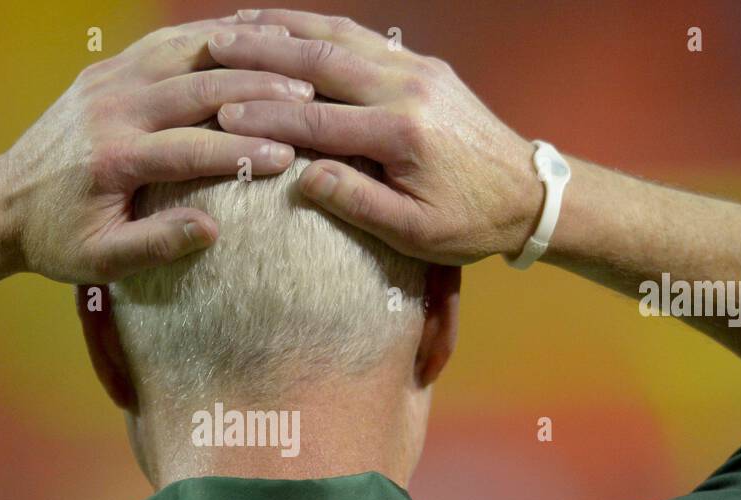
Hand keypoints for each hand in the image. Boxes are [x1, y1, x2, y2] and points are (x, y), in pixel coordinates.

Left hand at [0, 19, 313, 288]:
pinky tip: (249, 40)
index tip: (290, 156)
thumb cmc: (56, 241)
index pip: (190, 148)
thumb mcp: (99, 262)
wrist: (2, 205)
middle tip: (310, 97)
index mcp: (112, 160)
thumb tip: (211, 230)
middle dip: (257, 89)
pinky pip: (165, 43)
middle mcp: (110, 110)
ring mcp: (106, 81)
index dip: (243, 150)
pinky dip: (208, 38)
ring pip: (184, 51)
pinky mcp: (105, 70)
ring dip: (240, 54)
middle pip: (196, 87)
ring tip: (293, 60)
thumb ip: (154, 246)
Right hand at [205, 9, 540, 264]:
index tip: (221, 111)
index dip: (264, 114)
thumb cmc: (470, 222)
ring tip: (237, 25)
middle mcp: (407, 87)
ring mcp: (416, 68)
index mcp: (400, 133)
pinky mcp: (421, 64)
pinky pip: (361, 36)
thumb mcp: (414, 232)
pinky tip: (288, 27)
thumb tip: (304, 179)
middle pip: (320, 59)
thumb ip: (357, 203)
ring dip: (285, 27)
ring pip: (339, 35)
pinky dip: (319, 27)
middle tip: (213, 47)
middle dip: (261, 52)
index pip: (316, 117)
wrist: (528, 193)